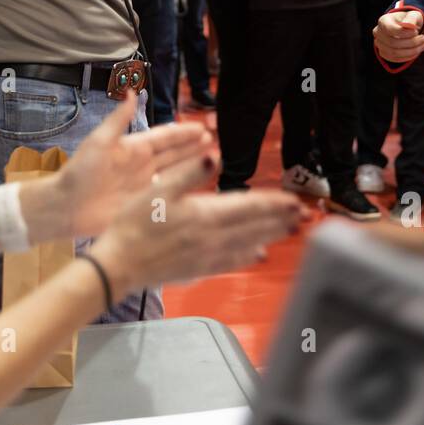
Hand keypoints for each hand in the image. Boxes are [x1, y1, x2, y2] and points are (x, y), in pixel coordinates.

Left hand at [55, 93, 211, 235]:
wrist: (66, 207)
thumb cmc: (80, 172)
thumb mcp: (100, 142)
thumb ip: (119, 120)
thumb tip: (131, 91)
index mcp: (133, 148)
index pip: (165, 138)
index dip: (183, 133)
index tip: (202, 127)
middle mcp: (142, 166)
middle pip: (174, 154)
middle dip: (193, 147)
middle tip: (214, 141)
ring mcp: (143, 186)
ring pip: (174, 173)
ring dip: (193, 167)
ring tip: (213, 161)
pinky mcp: (142, 206)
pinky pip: (167, 196)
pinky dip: (182, 192)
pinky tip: (197, 192)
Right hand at [89, 155, 308, 294]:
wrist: (118, 265)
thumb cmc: (133, 224)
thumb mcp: (157, 190)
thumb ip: (188, 173)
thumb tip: (214, 155)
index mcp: (205, 215)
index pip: (249, 206)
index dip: (274, 203)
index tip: (295, 200)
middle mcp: (212, 238)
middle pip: (255, 226)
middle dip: (281, 218)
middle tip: (305, 214)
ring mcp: (207, 256)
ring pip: (248, 244)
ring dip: (271, 235)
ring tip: (290, 229)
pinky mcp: (199, 269)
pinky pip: (232, 261)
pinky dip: (248, 255)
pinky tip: (257, 254)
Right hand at [374, 8, 423, 62]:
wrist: (405, 27)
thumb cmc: (409, 20)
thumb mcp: (413, 15)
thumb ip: (411, 18)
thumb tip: (409, 26)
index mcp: (383, 21)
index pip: (391, 30)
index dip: (405, 33)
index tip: (417, 31)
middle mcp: (378, 33)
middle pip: (393, 43)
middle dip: (412, 43)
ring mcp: (379, 44)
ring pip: (394, 53)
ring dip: (412, 51)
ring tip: (423, 45)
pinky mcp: (383, 53)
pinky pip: (395, 59)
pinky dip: (408, 57)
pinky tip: (417, 51)